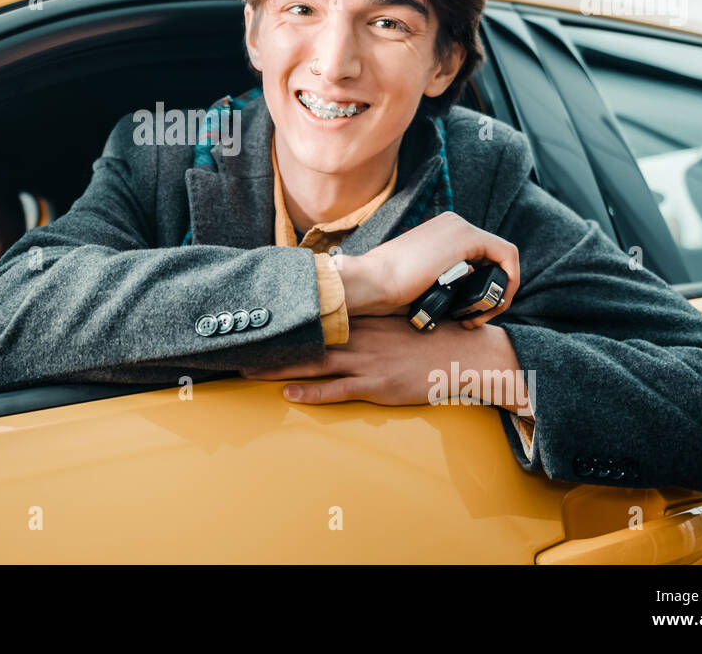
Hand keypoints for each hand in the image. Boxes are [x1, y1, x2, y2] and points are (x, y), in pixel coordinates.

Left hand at [241, 317, 525, 409]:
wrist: (463, 354)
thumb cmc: (429, 336)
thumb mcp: (396, 317)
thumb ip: (368, 314)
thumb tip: (344, 307)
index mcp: (362, 318)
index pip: (316, 315)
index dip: (285, 317)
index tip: (258, 315)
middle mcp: (359, 336)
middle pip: (305, 338)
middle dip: (271, 343)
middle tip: (238, 345)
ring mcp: (366, 361)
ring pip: (314, 363)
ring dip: (279, 367)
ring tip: (248, 371)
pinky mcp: (376, 385)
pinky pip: (337, 391)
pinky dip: (312, 392)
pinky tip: (289, 394)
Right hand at [336, 210, 518, 325]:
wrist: (371, 283)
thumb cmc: (386, 289)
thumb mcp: (423, 281)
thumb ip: (445, 279)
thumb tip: (466, 290)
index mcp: (441, 232)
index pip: (480, 257)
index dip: (484, 286)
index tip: (470, 313)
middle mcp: (453, 224)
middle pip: (494, 259)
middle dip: (495, 292)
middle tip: (476, 318)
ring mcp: (460, 227)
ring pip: (503, 259)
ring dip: (502, 293)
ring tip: (479, 317)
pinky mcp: (467, 237)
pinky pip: (507, 256)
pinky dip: (509, 283)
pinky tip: (495, 305)